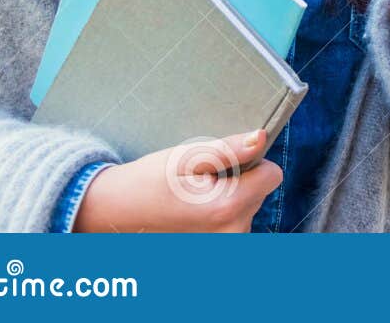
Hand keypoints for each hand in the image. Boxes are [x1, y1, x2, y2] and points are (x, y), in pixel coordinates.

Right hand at [72, 128, 283, 231]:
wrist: (117, 213)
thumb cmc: (150, 181)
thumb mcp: (187, 157)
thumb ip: (229, 149)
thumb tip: (261, 137)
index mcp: (228, 208)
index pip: (272, 176)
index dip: (251, 163)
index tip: (223, 165)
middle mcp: (232, 234)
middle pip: (260, 193)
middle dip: (238, 182)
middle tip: (201, 182)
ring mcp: (224, 246)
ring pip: (247, 208)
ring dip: (229, 199)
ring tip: (194, 197)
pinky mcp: (216, 252)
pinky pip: (234, 224)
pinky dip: (221, 215)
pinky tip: (194, 213)